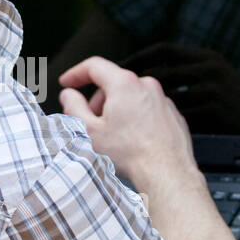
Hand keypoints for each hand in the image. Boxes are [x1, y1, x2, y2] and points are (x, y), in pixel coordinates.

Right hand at [58, 55, 199, 191]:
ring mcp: (162, 100)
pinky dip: (136, 119)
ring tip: (114, 137)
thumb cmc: (130, 154)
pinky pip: (147, 110)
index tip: (67, 82)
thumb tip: (68, 95)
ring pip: (131, 97)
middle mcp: (146, 86)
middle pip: (113, 84)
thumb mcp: (90, 131)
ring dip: (117, 111)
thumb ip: (73, 107)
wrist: (166, 172)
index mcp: (124, 84)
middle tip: (91, 123)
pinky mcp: (172, 114)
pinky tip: (132, 141)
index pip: (94, 66)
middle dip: (98, 101)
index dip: (75, 73)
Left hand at [118, 41, 239, 135]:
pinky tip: (154, 130)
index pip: (163, 49)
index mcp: (207, 57)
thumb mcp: (214, 79)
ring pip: (167, 95)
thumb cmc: (232, 106)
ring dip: (146, 107)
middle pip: (161, 72)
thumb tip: (148, 75)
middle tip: (115, 96)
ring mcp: (213, 89)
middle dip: (135, 85)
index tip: (120, 67)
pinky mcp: (215, 110)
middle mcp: (210, 69)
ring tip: (130, 117)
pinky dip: (164, 122)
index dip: (139, 57)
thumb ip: (187, 73)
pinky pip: (180, 115)